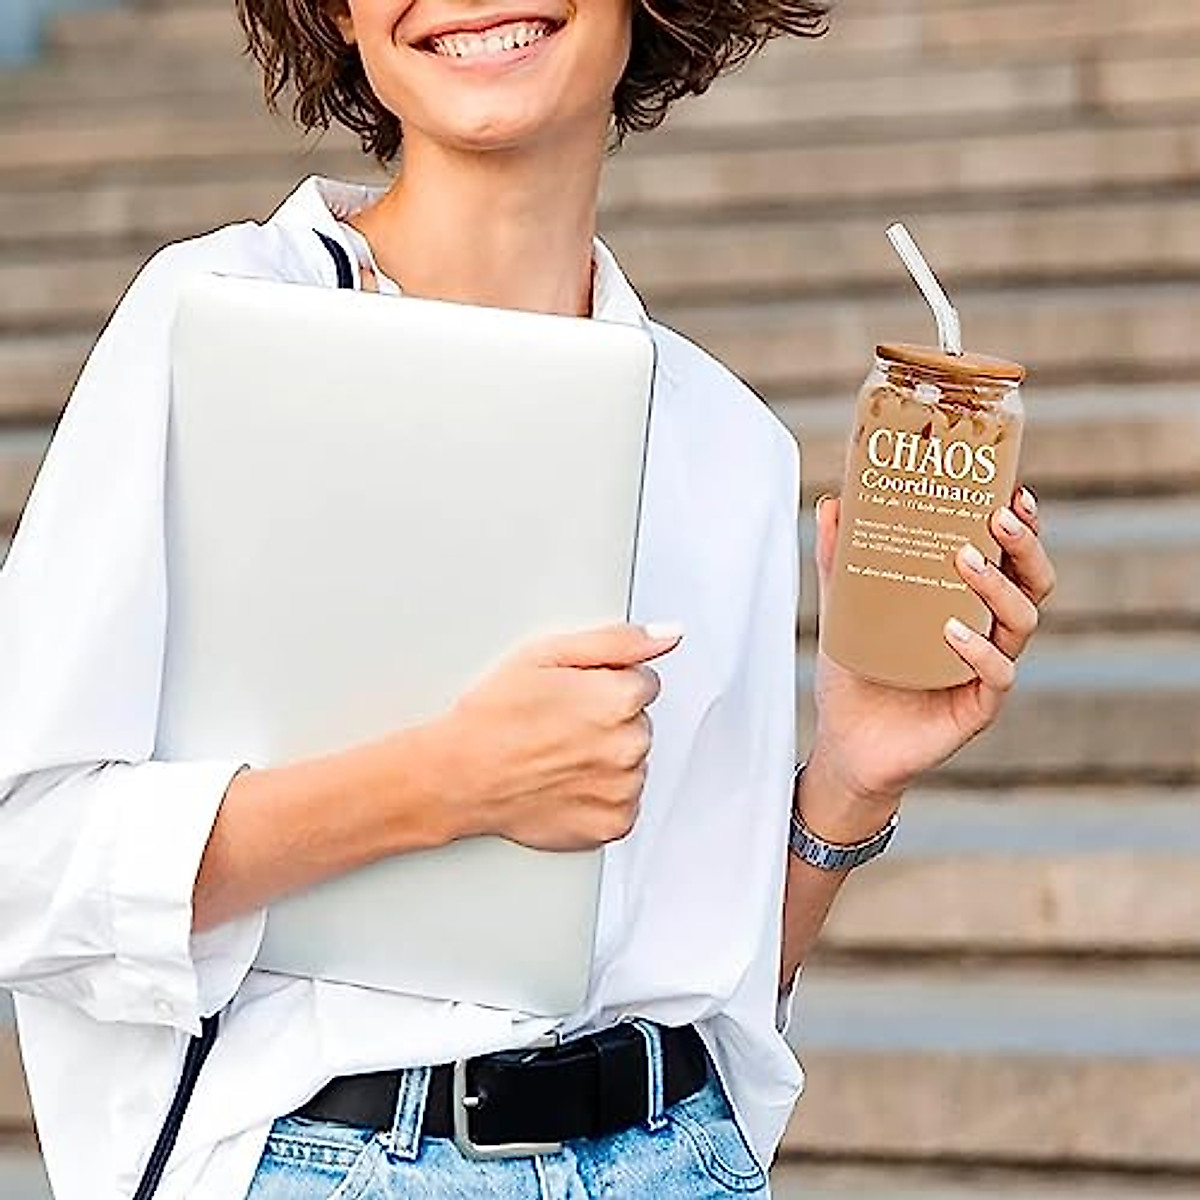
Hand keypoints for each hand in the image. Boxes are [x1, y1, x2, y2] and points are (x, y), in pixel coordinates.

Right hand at [430, 624, 682, 850]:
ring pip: (632, 761)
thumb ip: (618, 642)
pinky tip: (564, 783)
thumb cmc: (494, 717)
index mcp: (620, 698)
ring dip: (605, 758)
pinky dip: (600, 794)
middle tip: (558, 725)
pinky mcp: (615, 824)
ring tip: (557, 756)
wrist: (459, 777)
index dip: (604, 683)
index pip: (643, 682)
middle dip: (608, 720)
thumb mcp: (548, 655)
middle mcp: (630, 745)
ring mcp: (624, 789)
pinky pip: (624, 801)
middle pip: (639, 722)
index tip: (571, 695)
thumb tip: (668, 635)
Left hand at [809, 487, 1056, 807]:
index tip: (1011, 489)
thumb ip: (839, 558)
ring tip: (964, 561)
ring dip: (998, 587)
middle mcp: (988, 630)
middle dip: (1023, 545)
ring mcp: (987, 669)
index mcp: (967, 601)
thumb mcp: (844, 609)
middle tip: (998, 517)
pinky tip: (952, 631)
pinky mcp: (977, 707)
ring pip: (1021, 621)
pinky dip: (979, 650)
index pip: (1009, 556)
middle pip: (1032, 581)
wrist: (846, 743)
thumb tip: (832, 502)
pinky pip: (997, 675)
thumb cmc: (857, 672)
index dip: (1021, 524)